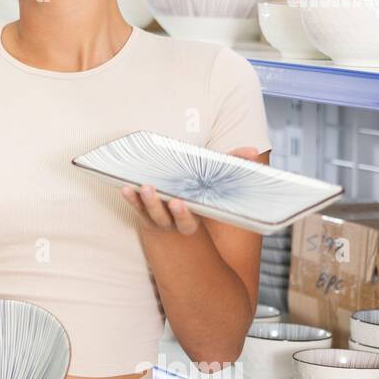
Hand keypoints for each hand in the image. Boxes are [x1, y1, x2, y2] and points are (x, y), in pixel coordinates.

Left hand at [121, 146, 261, 235]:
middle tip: (169, 199)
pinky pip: (137, 207)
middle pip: (170, 218)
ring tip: (145, 186)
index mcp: (195, 216)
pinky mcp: (145, 213)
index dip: (185, 214)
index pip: (194, 217)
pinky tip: (125, 187)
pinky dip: (132, 198)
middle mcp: (175, 221)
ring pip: (152, 213)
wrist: (179, 227)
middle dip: (170, 209)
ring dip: (147, 201)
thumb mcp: (217, 185)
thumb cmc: (200, 198)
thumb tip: (253, 150)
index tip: (181, 203)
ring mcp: (159, 218)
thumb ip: (233, 165)